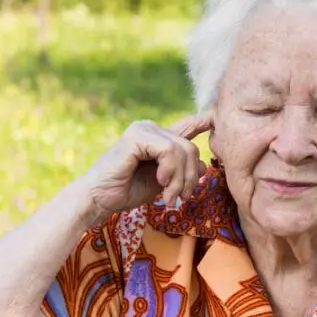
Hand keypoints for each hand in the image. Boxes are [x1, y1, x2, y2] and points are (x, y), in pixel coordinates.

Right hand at [78, 114, 212, 222]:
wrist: (99, 198)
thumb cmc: (127, 190)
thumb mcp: (163, 182)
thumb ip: (181, 171)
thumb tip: (203, 165)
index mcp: (158, 137)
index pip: (187, 127)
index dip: (204, 122)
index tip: (217, 118)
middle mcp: (152, 128)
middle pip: (191, 148)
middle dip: (190, 177)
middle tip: (181, 198)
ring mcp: (144, 129)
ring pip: (183, 150)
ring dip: (180, 179)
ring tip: (170, 196)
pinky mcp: (137, 135)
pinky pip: (168, 151)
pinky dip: (170, 171)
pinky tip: (159, 182)